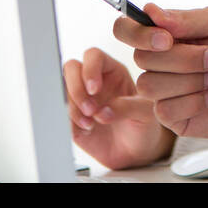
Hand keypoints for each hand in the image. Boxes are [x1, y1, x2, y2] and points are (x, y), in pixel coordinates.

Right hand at [62, 47, 174, 169]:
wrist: (137, 152)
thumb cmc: (145, 125)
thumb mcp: (146, 113)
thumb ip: (128, 107)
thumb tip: (103, 111)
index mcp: (113, 72)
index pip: (94, 56)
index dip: (90, 69)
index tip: (95, 89)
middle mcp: (94, 82)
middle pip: (71, 68)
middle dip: (76, 88)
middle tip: (90, 109)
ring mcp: (82, 100)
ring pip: (64, 91)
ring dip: (74, 107)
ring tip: (91, 123)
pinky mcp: (73, 119)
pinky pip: (62, 114)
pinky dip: (71, 122)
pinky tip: (88, 130)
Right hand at [114, 3, 207, 138]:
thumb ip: (187, 18)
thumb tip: (150, 11)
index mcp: (165, 35)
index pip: (126, 29)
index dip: (137, 34)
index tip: (167, 39)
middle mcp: (159, 62)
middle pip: (141, 58)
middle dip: (183, 58)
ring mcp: (163, 90)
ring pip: (149, 85)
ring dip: (189, 80)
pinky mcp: (172, 116)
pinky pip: (164, 109)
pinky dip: (192, 102)